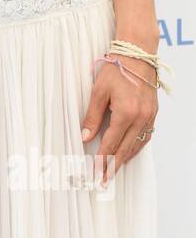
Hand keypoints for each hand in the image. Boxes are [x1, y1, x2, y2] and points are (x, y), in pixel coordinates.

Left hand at [81, 54, 158, 186]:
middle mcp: (141, 118)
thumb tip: (85, 137)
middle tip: (104, 181)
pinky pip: (145, 137)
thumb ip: (92, 116)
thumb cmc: (116, 69)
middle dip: (114, 167)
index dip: (102, 161)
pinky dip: (136, 148)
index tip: (95, 173)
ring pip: (137, 146)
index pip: (111, 144)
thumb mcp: (99, 91)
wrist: (138, 56)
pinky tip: (129, 153)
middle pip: (126, 150)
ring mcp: (149, 117)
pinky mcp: (153, 114)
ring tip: (113, 171)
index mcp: (126, 113)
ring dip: (125, 160)